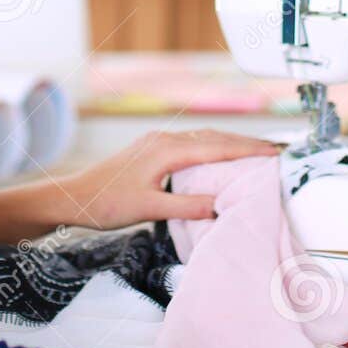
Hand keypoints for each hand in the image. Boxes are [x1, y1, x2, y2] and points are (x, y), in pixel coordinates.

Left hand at [52, 128, 281, 230]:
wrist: (71, 197)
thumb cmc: (105, 203)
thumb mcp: (148, 209)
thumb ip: (186, 206)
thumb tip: (221, 206)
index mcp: (167, 150)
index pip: (217, 148)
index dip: (248, 150)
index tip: (275, 153)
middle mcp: (164, 140)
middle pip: (214, 138)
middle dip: (246, 144)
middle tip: (276, 151)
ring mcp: (156, 142)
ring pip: (202, 139)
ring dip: (230, 144)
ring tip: (255, 152)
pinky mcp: (151, 150)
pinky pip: (191, 143)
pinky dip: (212, 147)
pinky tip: (218, 156)